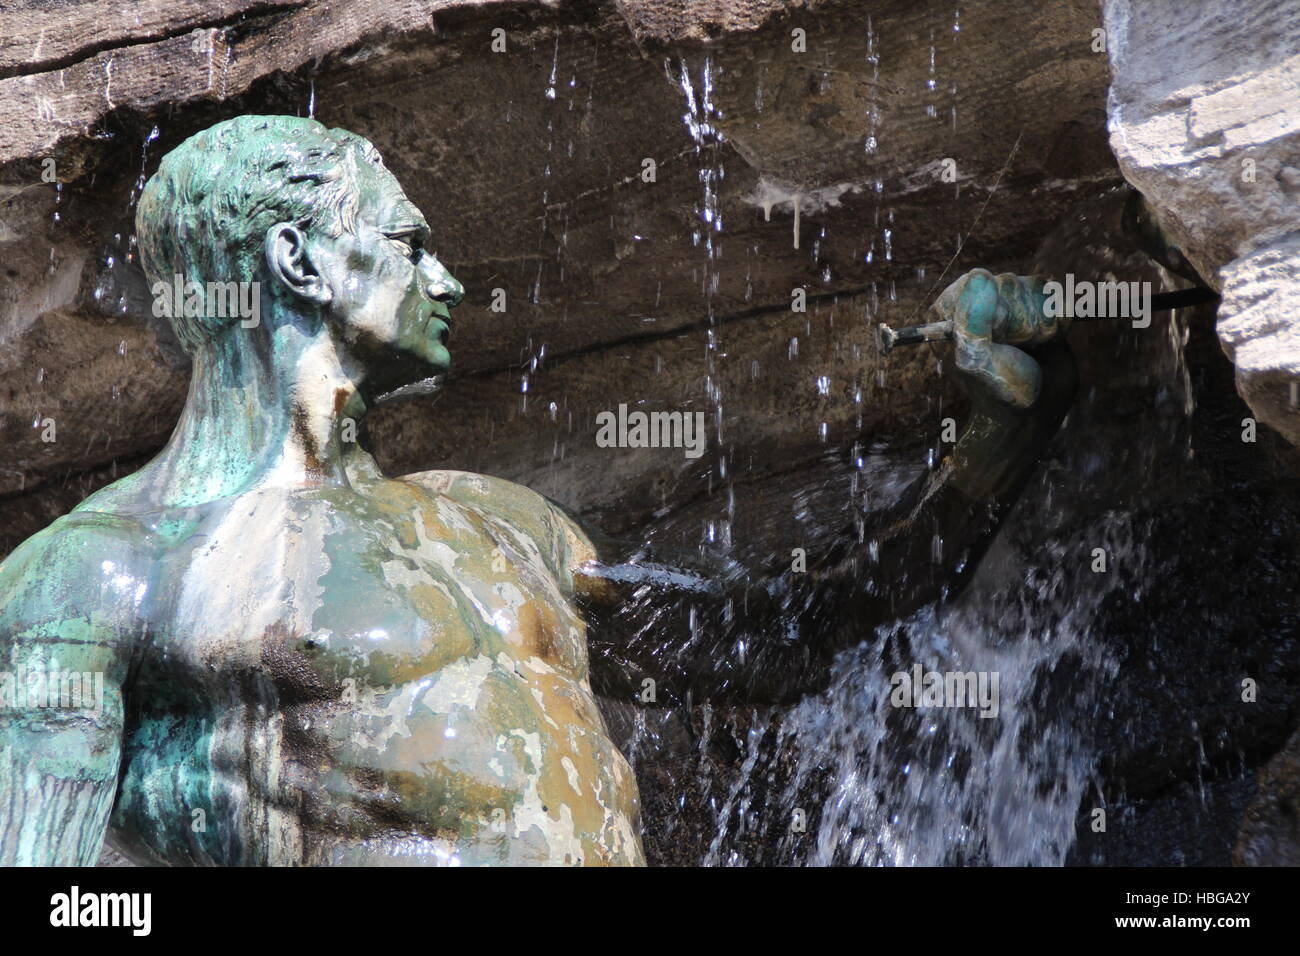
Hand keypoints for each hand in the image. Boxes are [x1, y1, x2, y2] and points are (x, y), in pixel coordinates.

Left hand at [933, 269, 1068, 408]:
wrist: (1038, 407)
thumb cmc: (1000, 387)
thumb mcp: (977, 358)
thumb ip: (972, 319)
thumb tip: (981, 275)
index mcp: (952, 310)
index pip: (978, 283)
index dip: (994, 313)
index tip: (995, 339)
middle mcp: (978, 301)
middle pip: (1009, 282)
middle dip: (1018, 322)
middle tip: (1012, 349)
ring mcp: (1009, 301)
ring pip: (1035, 286)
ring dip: (1038, 324)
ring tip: (1028, 347)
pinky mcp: (1037, 304)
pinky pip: (1056, 293)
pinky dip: (1057, 320)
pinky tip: (1045, 340)